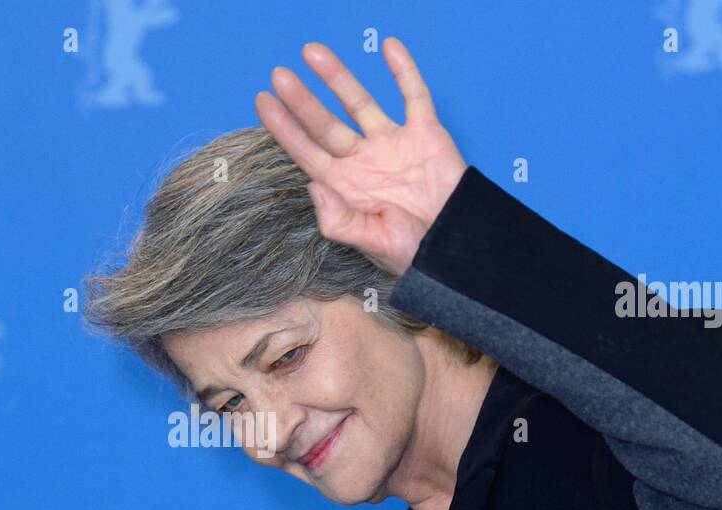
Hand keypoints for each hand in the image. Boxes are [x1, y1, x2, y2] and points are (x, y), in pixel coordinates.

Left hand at [256, 37, 466, 276]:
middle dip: (302, 100)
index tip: (263, 102)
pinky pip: (414, 95)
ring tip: (312, 52)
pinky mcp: (426, 133)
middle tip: (279, 75)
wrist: (458, 245)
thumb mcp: (371, 244)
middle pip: (326, 124)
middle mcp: (364, 161)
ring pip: (360, 102)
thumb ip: (339, 220)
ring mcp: (392, 144)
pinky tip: (388, 46)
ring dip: (337, 77)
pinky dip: (403, 71)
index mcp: (346, 186)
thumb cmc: (414, 251)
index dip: (284, 128)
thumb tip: (312, 186)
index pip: (307, 151)